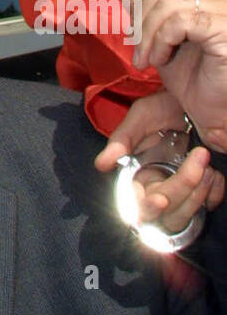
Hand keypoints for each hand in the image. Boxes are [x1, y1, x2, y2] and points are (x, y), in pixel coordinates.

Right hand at [95, 89, 223, 232]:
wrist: (200, 101)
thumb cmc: (166, 107)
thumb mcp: (142, 116)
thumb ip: (121, 139)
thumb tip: (101, 165)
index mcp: (139, 175)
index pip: (137, 205)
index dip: (147, 207)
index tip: (160, 199)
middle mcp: (159, 187)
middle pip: (165, 212)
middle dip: (180, 189)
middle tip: (196, 167)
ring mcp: (182, 193)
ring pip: (186, 212)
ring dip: (198, 190)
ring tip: (205, 159)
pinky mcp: (204, 193)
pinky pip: (209, 206)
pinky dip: (213, 193)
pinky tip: (213, 173)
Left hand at [118, 0, 226, 147]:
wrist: (216, 114)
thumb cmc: (195, 81)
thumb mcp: (161, 42)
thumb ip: (145, 12)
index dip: (140, 7)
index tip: (135, 37)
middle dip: (140, 21)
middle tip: (139, 53)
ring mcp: (225, 12)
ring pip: (169, 3)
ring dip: (148, 35)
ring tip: (148, 61)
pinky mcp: (225, 29)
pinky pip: (182, 21)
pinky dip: (162, 40)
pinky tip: (161, 61)